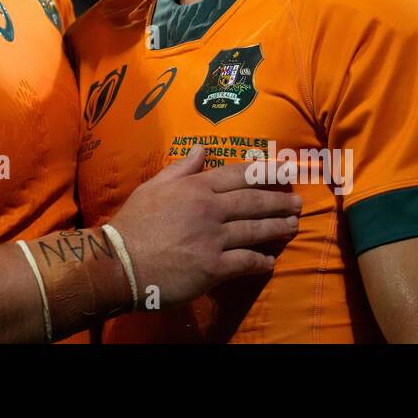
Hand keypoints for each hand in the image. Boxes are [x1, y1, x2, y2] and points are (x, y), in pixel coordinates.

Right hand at [106, 145, 300, 306]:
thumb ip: (180, 169)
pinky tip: (270, 261)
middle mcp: (209, 209)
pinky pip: (245, 261)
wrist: (118, 261)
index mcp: (195, 187)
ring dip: (278, 228)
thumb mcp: (152, 188)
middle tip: (298, 202)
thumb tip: (202, 150)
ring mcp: (213, 238)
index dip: (266, 171)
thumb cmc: (133, 223)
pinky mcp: (213, 267)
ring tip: (293, 226)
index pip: (239, 174)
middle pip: (254, 201)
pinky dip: (261, 261)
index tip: (286, 170)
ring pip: (255, 230)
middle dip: (280, 201)